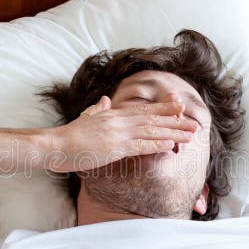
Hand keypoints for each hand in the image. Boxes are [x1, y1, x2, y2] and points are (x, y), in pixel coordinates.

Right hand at [44, 96, 197, 171]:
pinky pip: (140, 146)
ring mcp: (117, 133)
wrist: (53, 145)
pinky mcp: (114, 147)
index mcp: (112, 114)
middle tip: (194, 121)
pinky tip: (171, 146)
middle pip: (152, 118)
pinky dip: (157, 145)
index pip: (143, 110)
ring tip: (190, 135)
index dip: (163, 108)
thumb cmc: (66, 137)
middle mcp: (118, 121)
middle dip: (175, 120)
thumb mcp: (84, 119)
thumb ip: (97, 110)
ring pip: (151, 131)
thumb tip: (104, 100)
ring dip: (173, 132)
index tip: (179, 106)